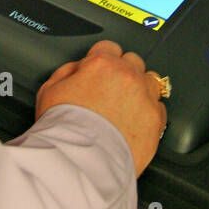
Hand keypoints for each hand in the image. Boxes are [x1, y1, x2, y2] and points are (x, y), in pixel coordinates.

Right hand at [35, 40, 167, 175]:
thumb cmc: (64, 130)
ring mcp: (144, 98)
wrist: (81, 160)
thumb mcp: (49, 90)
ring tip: (128, 104)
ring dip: (142, 88)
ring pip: (152, 80)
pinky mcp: (156, 121)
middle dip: (123, 71)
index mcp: (101, 64)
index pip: (108, 47)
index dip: (101, 59)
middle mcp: (127, 76)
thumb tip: (78, 69)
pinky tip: (136, 122)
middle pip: (133, 61)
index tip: (100, 69)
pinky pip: (160, 107)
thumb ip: (67, 72)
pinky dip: (150, 112)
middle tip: (112, 89)